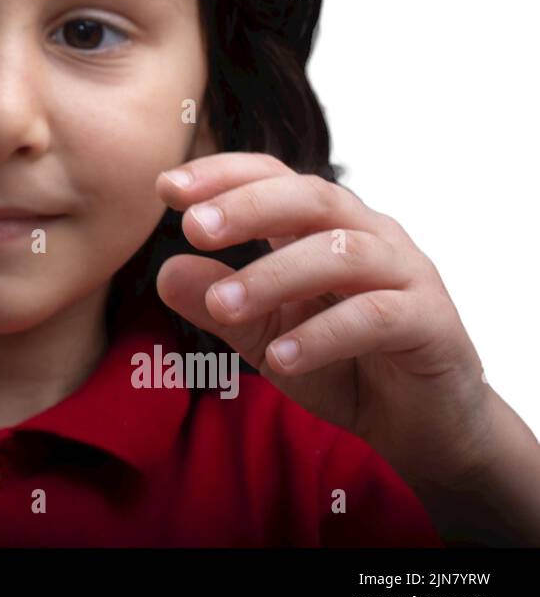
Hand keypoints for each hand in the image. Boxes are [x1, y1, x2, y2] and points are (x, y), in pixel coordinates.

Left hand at [154, 152, 490, 490]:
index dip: (224, 175)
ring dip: (274, 276)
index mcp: (322, 225)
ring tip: (221, 307)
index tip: (165, 187)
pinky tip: (279, 359)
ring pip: (341, 252)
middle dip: (249, 207)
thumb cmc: (340, 363)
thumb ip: (217, 304)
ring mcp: (405, 273)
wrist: (420, 422)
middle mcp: (367, 234)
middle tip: (193, 228)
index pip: (274, 177)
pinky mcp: (432, 322)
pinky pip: (377, 315)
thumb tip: (164, 271)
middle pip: (311, 197)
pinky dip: (323, 333)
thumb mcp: (262, 335)